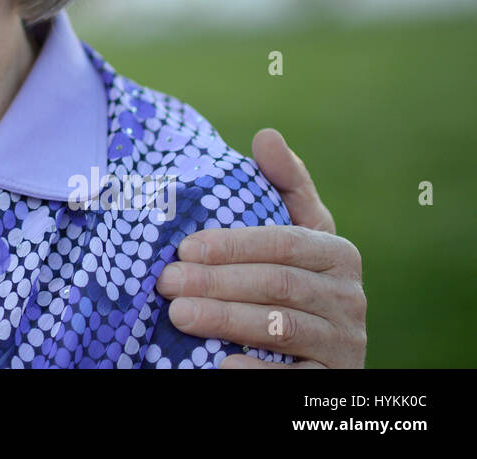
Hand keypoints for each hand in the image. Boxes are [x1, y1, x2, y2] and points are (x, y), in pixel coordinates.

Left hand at [155, 128, 366, 367]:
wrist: (317, 355)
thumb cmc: (294, 279)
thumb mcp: (295, 233)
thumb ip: (284, 185)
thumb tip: (267, 135)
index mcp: (338, 254)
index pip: (283, 242)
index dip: (233, 244)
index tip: (185, 247)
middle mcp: (349, 299)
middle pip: (278, 285)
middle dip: (217, 282)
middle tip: (167, 283)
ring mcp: (344, 343)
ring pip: (280, 327)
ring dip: (225, 320)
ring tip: (178, 315)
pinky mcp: (331, 381)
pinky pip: (293, 379)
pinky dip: (256, 371)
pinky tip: (220, 364)